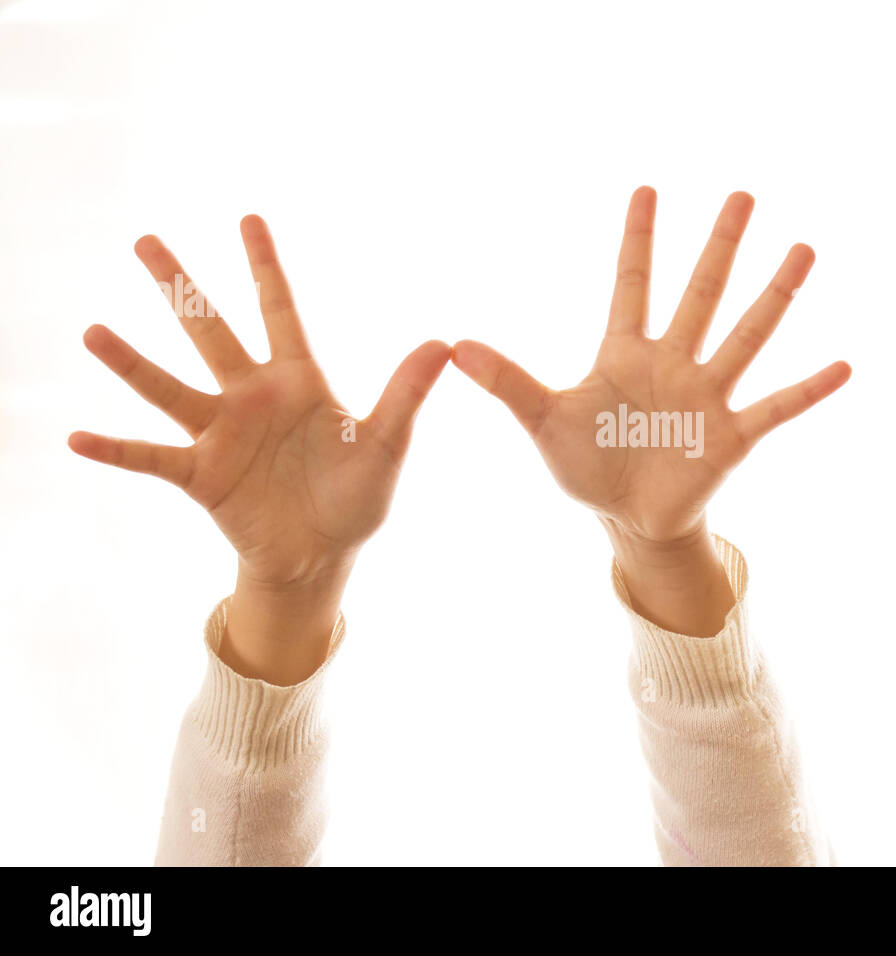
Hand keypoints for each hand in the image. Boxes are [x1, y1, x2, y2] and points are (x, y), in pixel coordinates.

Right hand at [70, 216, 449, 681]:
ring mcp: (220, 434)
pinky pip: (151, 458)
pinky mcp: (200, 475)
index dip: (265, 266)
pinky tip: (76, 437)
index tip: (249, 216)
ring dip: (132, 363)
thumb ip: (405, 395)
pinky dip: (115, 450)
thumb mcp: (385, 445)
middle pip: (210, 331)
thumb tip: (443, 344)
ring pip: (170, 387)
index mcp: (297, 381)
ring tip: (93, 332)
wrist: (323, 554)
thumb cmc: (355, 497)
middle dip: (180, 286)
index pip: (280, 310)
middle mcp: (251, 397)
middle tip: (144, 240)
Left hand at [452, 188, 849, 633]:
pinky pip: (777, 407)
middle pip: (700, 294)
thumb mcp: (544, 422)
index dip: (638, 239)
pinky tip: (845, 365)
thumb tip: (454, 346)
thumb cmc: (587, 466)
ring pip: (746, 336)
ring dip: (774, 296)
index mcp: (625, 354)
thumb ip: (509, 383)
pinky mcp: (732, 437)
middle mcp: (674, 363)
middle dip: (719, 245)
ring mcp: (708, 396)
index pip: (631, 283)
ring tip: (803, 250)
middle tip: (741, 194)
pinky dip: (809, 389)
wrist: (629, 519)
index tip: (646, 188)